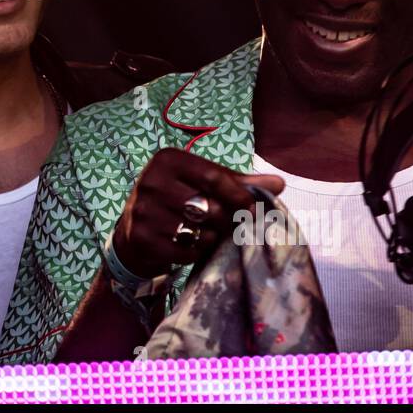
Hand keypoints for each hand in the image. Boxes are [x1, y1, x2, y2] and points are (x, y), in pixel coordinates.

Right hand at [113, 147, 284, 278]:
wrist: (133, 230)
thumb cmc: (177, 200)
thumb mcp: (201, 183)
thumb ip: (239, 183)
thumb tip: (279, 183)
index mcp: (168, 159)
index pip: (214, 176)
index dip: (239, 195)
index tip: (254, 209)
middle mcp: (152, 181)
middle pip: (209, 206)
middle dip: (227, 220)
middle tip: (232, 225)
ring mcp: (145, 211)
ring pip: (200, 232)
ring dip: (212, 237)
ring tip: (207, 233)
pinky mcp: (143, 238)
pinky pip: (187, 251)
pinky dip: (196, 252)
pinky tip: (190, 245)